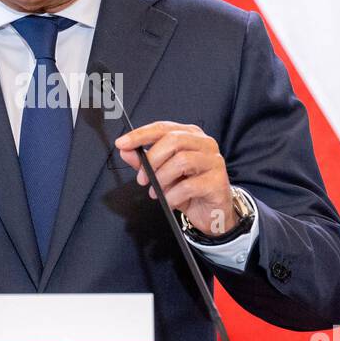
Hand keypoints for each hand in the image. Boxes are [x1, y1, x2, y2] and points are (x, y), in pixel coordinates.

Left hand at [114, 121, 235, 236]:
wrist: (211, 212)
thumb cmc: (188, 189)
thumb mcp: (162, 174)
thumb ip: (145, 161)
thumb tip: (126, 151)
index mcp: (190, 136)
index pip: (163, 128)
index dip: (140, 134)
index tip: (122, 143)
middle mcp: (204, 144)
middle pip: (173, 141)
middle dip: (152, 160)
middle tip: (142, 178)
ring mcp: (213, 161)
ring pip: (181, 161)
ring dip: (162, 179)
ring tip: (156, 192)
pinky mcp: (217, 181)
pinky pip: (189, 186)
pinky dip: (173, 196)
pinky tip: (170, 201)